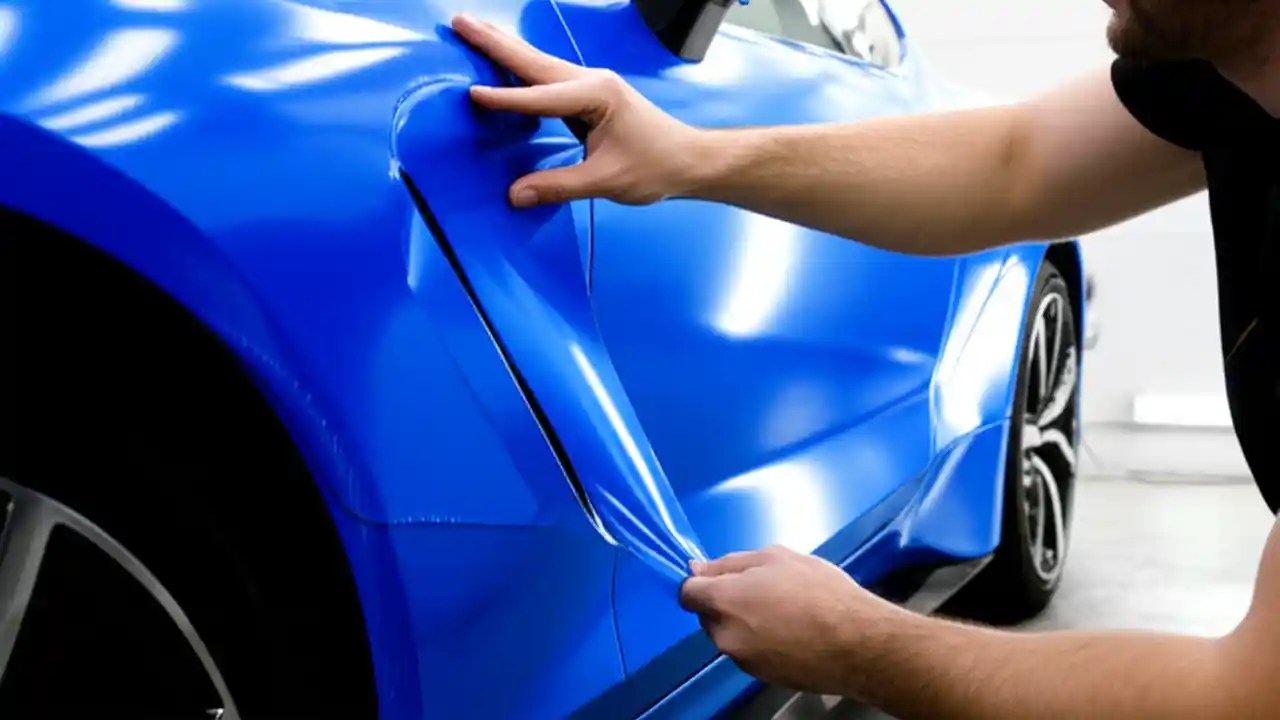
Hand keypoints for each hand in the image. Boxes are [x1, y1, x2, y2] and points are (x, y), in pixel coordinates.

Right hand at [451, 15, 705, 206]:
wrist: (689, 160)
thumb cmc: (657, 166)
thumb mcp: (607, 180)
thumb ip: (560, 186)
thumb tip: (516, 195)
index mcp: (597, 96)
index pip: (541, 98)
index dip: (507, 99)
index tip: (473, 95)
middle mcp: (592, 81)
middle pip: (534, 61)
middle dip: (494, 43)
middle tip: (459, 22)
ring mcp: (592, 85)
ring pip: (540, 63)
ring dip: (505, 48)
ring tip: (473, 31)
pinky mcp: (590, 96)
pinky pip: (547, 78)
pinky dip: (522, 67)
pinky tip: (505, 62)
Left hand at [680, 545, 896, 695]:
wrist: (857, 643)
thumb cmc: (819, 591)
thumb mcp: (776, 557)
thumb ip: (730, 563)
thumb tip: (698, 568)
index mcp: (723, 601)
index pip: (687, 593)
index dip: (702, 582)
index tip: (722, 578)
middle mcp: (724, 635)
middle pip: (708, 615)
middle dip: (726, 601)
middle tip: (764, 590)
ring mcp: (742, 660)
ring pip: (730, 634)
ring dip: (744, 622)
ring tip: (783, 611)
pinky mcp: (761, 676)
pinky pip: (750, 651)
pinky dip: (761, 641)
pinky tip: (791, 632)